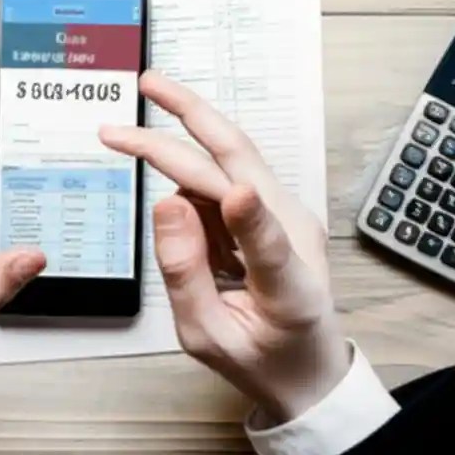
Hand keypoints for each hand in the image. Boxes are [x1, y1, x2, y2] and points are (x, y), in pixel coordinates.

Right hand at [100, 71, 348, 424]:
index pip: (269, 242)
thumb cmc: (262, 358)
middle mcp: (294, 232)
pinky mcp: (271, 209)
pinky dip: (193, 198)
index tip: (234, 193)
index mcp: (289, 286)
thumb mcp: (208, 337)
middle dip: (189, 116)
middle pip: (240, 158)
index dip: (248, 217)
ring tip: (168, 208)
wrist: (308, 370)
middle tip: (146, 85)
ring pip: (224, 166)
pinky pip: (219, 188)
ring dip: (181, 166)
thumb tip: (166, 203)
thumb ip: (184, 274)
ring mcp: (285, 214)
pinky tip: (210, 257)